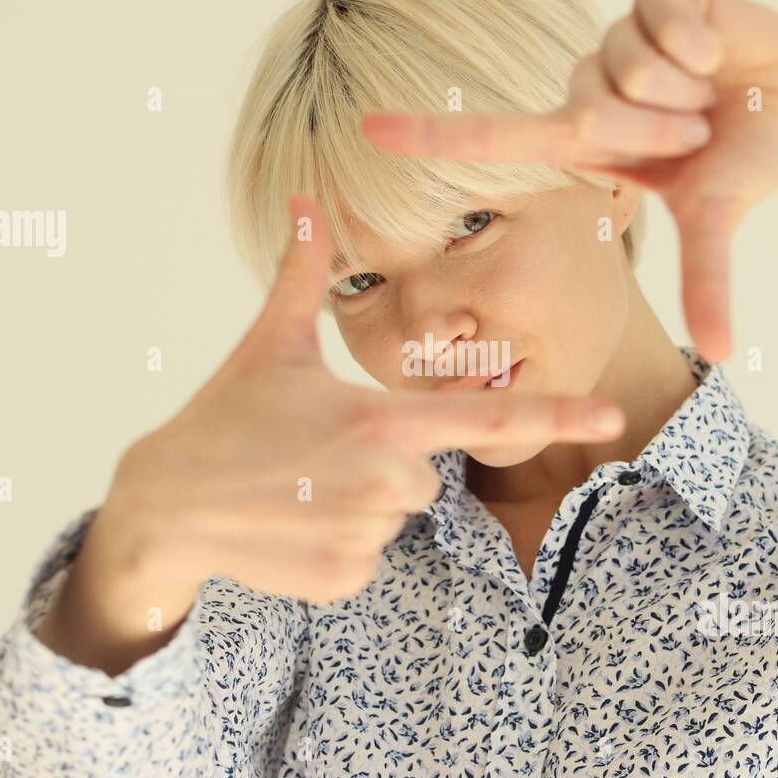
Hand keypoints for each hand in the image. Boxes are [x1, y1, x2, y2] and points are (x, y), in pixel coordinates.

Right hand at [91, 195, 627, 607]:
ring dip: (361, 504)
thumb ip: (301, 273)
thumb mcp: (269, 345)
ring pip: (396, 518)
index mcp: (378, 420)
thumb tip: (302, 198)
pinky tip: (293, 523)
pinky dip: (339, 543)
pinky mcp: (343, 579)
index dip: (556, 414)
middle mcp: (382, 482)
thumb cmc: (223, 416)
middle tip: (320, 454)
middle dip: (388, 465)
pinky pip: (368, 557)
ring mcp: (363, 536)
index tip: (612, 416)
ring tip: (300, 487)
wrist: (165, 505)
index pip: (486, 416)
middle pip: (427, 477)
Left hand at [360, 0, 777, 361]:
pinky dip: (701, 41)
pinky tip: (716, 51)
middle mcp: (589, 89)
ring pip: (626, 65)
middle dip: (657, 129)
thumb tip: (721, 357)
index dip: (432, 136)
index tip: (366, 132)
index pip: (493, 137)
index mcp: (583, 142)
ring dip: (681, 88)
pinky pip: (661, 16)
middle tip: (694, 130)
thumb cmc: (743, 165)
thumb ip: (707, 283)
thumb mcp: (714, 221)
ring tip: (706, 93)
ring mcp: (618, 41)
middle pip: (590, 110)